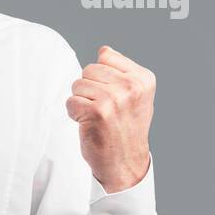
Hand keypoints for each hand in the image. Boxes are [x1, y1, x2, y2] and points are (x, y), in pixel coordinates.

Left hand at [66, 45, 154, 192]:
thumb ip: (122, 72)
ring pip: (78, 84)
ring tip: (97, 117)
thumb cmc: (127, 128)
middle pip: (89, 69)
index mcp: (143, 79)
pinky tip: (89, 124)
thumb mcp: (136, 96)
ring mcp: (114, 99)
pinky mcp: (97, 112)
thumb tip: (104, 50)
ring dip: (82, 101)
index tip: (113, 95)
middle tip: (103, 108)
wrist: (126, 164)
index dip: (102, 76)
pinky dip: (74, 114)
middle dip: (89, 88)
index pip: (106, 56)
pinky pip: (71, 101)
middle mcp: (131, 87)